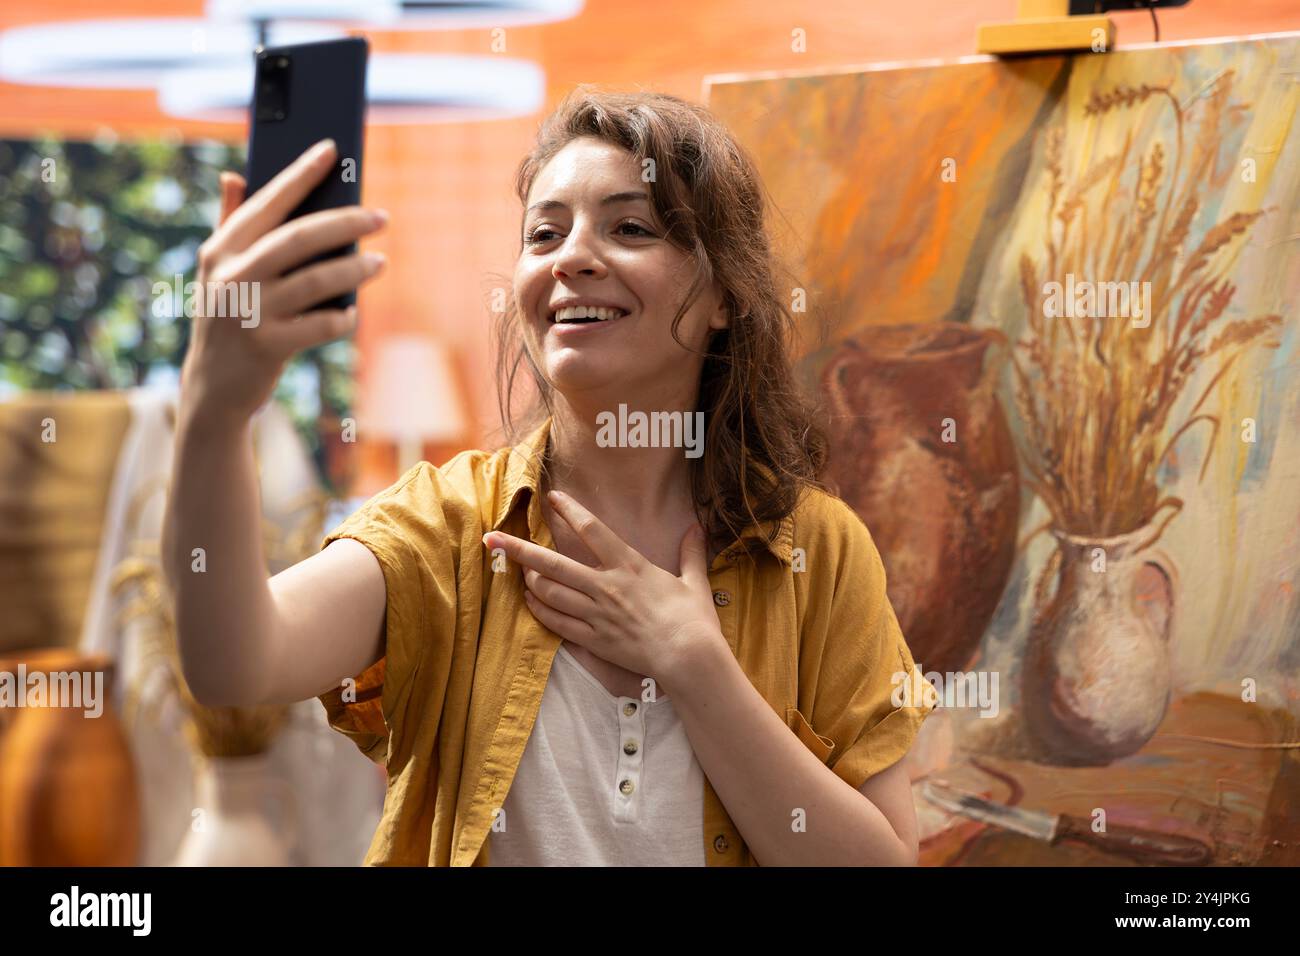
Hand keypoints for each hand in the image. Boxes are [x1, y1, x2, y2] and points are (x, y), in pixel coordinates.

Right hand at [180, 139, 387, 428]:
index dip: (300, 174)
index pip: (267, 202)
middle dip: (345, 222)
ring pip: (317, 280)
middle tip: (380, 217)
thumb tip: (235, 174)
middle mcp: (232, 276)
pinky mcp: (268, 346)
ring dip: (355, 269)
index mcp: (220, 249)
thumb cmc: (226, 318)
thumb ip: (229, 224)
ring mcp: (250, 312)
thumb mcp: (217, 272)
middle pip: (300, 237)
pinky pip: (321, 325)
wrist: (212, 387)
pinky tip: (352, 314)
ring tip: (380, 262)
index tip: (332, 150)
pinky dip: (342, 318)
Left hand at [482, 489, 726, 689]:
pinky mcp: (593, 639)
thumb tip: (698, 528)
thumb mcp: (694, 581)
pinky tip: (531, 601)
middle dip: (519, 548)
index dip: (570, 510)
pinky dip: (539, 609)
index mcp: (630, 565)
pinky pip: (556, 622)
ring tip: (519, 569)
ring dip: (529, 579)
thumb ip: (691, 553)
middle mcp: (606, 586)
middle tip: (493, 537)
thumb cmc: (694, 619)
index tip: (552, 497)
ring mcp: (596, 614)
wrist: (688, 658)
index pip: (592, 529)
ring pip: (548, 592)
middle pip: (552, 563)